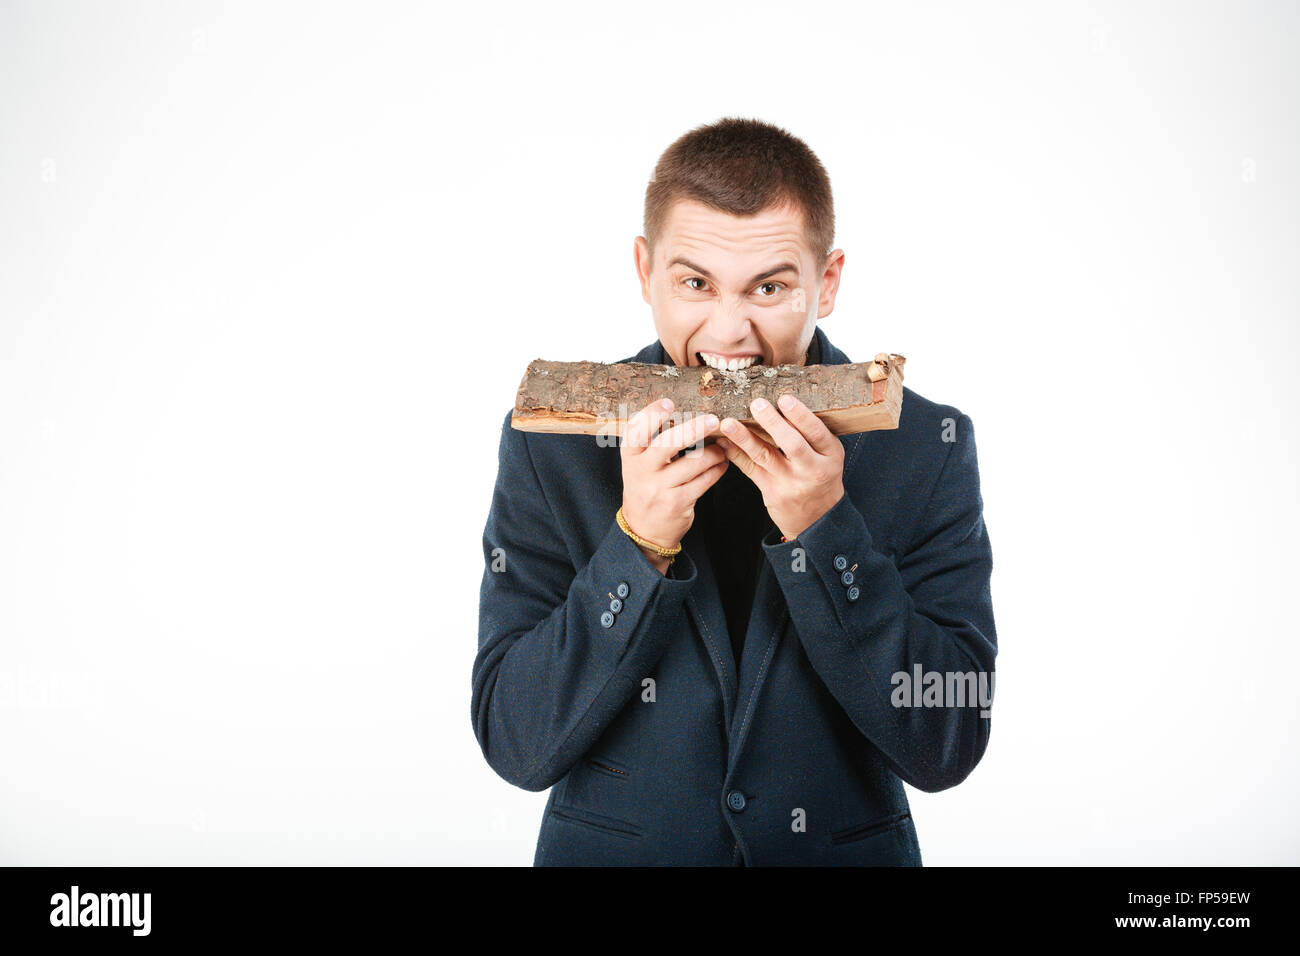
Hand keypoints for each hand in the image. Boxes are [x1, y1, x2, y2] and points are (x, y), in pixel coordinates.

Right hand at [620, 398, 726, 570]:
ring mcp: (660, 488)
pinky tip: (723, 464)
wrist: (643, 529)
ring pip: (693, 463)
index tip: (668, 402)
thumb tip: (680, 411)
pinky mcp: (678, 503)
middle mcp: (642, 471)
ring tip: (723, 448)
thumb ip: (652, 441)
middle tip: (713, 419)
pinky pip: (704, 481)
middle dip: (693, 429)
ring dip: (714, 453)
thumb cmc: (646, 486)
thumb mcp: (639, 464)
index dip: (651, 415)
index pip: (636, 431)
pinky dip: (717, 470)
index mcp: (631, 456)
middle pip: (667, 444)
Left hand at [715, 394, 844, 540]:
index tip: (784, 399)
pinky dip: (736, 454)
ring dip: (745, 438)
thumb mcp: (828, 456)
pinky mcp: (772, 492)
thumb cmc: (821, 477)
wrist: (818, 518)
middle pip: (792, 444)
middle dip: (772, 423)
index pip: (817, 432)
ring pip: (766, 456)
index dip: (800, 415)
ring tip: (728, 424)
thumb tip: (780, 402)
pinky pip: (751, 469)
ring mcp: (791, 483)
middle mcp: (813, 469)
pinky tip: (725, 442)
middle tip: (756, 404)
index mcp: (830, 455)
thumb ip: (811, 435)